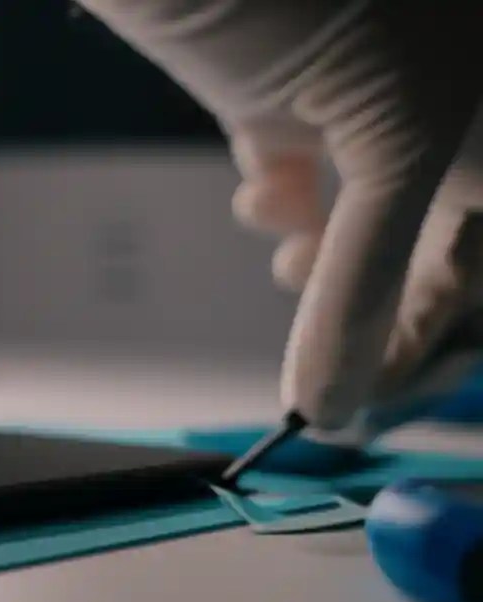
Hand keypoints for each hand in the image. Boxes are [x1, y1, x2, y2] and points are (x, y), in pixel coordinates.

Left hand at [77, 0, 482, 437]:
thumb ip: (369, 279)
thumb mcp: (390, 139)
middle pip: (437, 236)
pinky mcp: (281, 83)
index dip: (442, 335)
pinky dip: (283, 196)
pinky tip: (265, 195)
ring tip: (294, 257)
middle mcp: (447, 96)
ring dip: (332, 250)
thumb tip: (335, 408)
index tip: (376, 403)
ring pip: (368, 205)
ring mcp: (360, 87)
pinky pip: (305, 162)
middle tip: (330, 357)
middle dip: (380, 295)